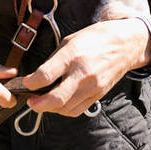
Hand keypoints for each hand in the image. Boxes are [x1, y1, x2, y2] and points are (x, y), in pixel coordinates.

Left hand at [21, 17, 150, 116]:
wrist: (125, 45)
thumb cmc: (95, 39)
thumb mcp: (70, 41)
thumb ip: (54, 60)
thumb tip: (38, 77)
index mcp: (72, 55)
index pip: (45, 76)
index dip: (30, 83)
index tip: (25, 83)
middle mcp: (82, 73)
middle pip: (55, 98)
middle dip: (37, 104)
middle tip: (30, 101)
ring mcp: (92, 86)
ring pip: (65, 108)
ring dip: (50, 108)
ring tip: (43, 102)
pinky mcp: (98, 95)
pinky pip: (77, 110)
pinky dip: (64, 110)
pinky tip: (58, 104)